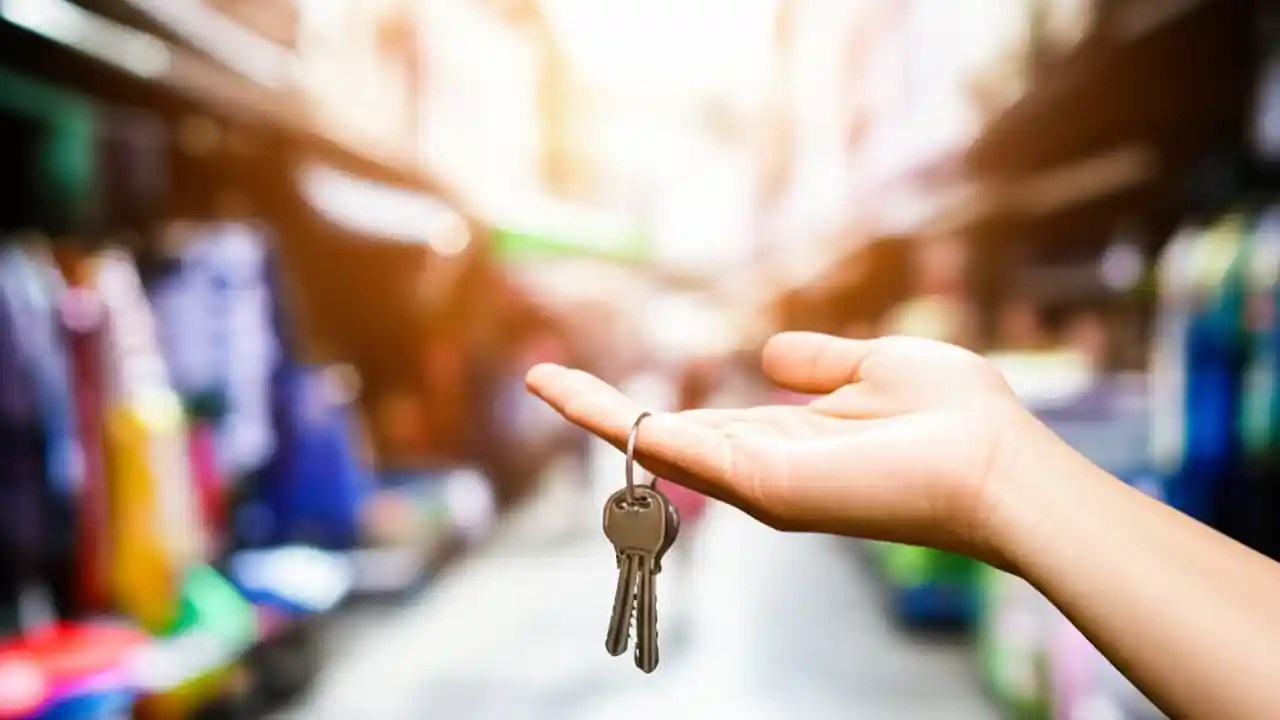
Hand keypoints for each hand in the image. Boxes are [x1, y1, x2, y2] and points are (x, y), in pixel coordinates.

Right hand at [525, 332, 1044, 564]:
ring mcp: (758, 480)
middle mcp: (762, 468)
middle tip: (544, 379)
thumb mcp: (875, 366)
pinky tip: (579, 396)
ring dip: (595, 412)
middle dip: (600, 411)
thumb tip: (772, 353)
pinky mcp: (762, 483)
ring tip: (543, 381)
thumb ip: (818, 363)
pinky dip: (624, 423)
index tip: (605, 381)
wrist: (999, 462)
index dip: (648, 403)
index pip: (699, 422)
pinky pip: (678, 448)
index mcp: (786, 441)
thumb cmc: (955, 417)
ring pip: (657, 443)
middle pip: (663, 438)